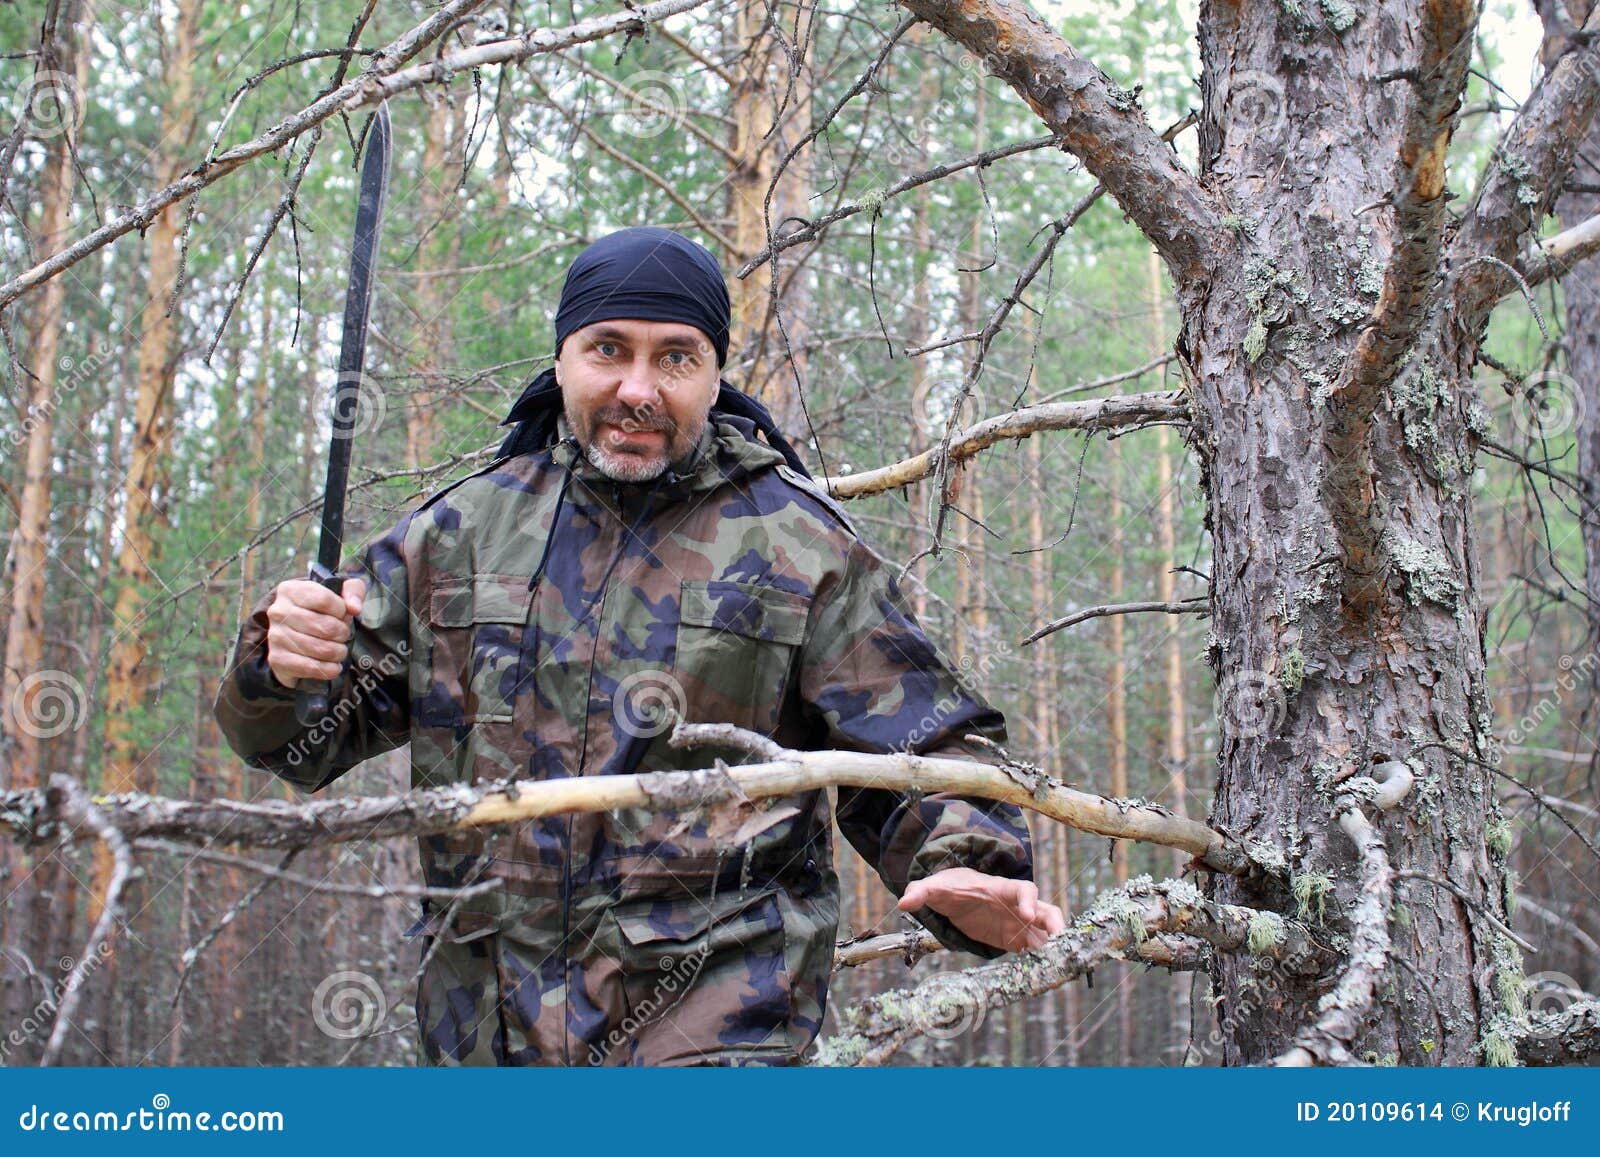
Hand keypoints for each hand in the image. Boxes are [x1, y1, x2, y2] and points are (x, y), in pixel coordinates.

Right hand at [264, 577, 365, 688]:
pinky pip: (312, 667)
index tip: (342, 615)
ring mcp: (276, 636)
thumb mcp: (338, 592)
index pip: (325, 600)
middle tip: (342, 635)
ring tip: (338, 649)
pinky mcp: (278, 659)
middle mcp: (278, 612)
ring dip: (338, 652)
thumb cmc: (319, 610)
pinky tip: (333, 666)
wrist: (293, 634)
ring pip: (322, 649)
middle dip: (343, 633)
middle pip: (326, 627)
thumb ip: (353, 591)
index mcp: (290, 590)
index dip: (341, 611)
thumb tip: (354, 608)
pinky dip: (329, 669)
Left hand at [897, 866, 1065, 953]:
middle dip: (1055, 924)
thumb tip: (903, 902)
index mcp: (1001, 889)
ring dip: (1054, 946)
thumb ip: (921, 892)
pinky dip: (1042, 960)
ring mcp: (1019, 924)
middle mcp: (1016, 906)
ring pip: (1046, 932)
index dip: (1028, 899)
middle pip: (1046, 911)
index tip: (1027, 912)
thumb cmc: (950, 887)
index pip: (1023, 889)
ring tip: (1059, 964)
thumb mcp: (935, 886)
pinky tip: (1044, 974)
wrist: (956, 896)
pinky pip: (1034, 949)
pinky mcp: (1015, 940)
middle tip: (1059, 942)